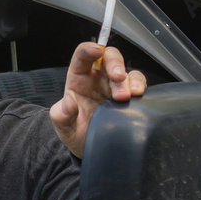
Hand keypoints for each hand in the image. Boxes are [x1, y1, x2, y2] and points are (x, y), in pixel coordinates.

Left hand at [49, 42, 146, 157]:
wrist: (91, 150)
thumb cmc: (76, 132)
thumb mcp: (63, 127)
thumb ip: (61, 115)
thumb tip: (68, 103)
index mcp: (79, 78)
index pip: (82, 56)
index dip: (88, 49)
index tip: (96, 50)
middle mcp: (98, 78)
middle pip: (109, 57)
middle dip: (115, 64)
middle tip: (117, 77)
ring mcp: (114, 86)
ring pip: (126, 71)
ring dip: (128, 80)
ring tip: (125, 96)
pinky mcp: (129, 96)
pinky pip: (138, 84)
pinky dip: (140, 86)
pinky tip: (138, 95)